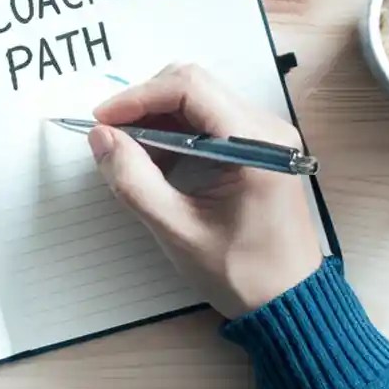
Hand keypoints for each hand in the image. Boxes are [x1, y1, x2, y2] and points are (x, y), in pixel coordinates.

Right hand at [88, 63, 321, 318]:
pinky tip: (155, 161)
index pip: (189, 88)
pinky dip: (174, 131)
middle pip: (194, 85)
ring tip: (130, 153)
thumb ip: (134, 181)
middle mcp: (266, 126)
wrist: (288, 304)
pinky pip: (208, 121)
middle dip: (144, 104)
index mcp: (256, 142)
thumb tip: (100, 136)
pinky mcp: (257, 147)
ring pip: (198, 100)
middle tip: (110, 136)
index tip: (101, 121)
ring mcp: (264, 135)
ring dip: (157, 117)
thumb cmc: (240, 273)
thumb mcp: (177, 230)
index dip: (138, 97)